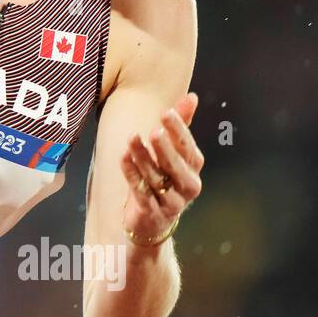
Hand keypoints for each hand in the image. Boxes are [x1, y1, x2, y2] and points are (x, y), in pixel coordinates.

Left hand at [120, 92, 202, 245]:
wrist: (153, 219)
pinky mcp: (151, 211)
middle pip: (175, 165)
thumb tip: (192, 96)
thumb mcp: (173, 152)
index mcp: (193, 168)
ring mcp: (170, 201)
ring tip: (132, 138)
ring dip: (143, 157)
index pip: (188, 147)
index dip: (179, 130)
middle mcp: (187, 185)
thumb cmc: (164, 177)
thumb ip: (181, 125)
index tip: (166, 112)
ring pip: (156, 177)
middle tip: (154, 130)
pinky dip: (131, 173)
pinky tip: (123, 157)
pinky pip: (140, 191)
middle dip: (165, 147)